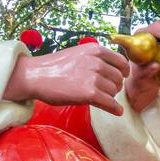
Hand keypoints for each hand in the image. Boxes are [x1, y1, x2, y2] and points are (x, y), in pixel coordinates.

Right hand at [3, 43, 129, 114]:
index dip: (123, 72)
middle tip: (106, 91)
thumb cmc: (54, 67)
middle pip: (118, 78)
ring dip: (110, 97)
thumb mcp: (78, 55)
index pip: (121, 61)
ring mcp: (93, 77)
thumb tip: (115, 70)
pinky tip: (116, 111)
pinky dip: (115, 108)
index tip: (122, 77)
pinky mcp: (89, 93)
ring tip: (101, 98)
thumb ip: (96, 59)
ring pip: (114, 91)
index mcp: (95, 50)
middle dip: (115, 86)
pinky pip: (110, 103)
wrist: (35, 76)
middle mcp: (96, 61)